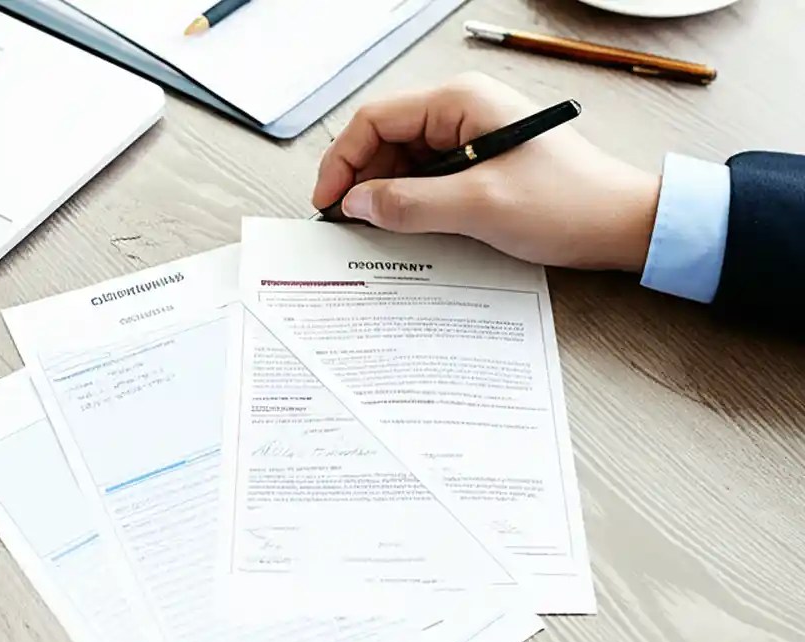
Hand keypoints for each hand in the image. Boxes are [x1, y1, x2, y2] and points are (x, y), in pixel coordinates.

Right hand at [314, 73, 661, 271]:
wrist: (623, 223)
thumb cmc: (569, 203)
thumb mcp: (479, 207)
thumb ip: (409, 204)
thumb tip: (357, 204)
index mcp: (460, 102)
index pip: (375, 120)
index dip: (342, 161)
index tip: (328, 201)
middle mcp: (462, 111)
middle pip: (384, 139)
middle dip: (360, 180)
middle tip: (345, 223)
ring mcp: (470, 135)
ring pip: (402, 161)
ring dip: (384, 194)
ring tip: (375, 230)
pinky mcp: (478, 162)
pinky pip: (426, 177)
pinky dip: (408, 201)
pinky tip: (404, 227)